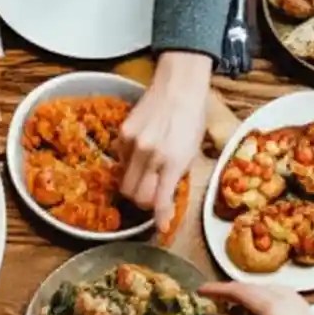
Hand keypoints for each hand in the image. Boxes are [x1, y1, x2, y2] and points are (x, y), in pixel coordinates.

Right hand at [119, 51, 210, 231]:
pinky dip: (129, 163)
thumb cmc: (192, 118)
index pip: (161, 200)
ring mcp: (134, 144)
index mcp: (174, 161)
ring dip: (134, 185)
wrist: (179, 87)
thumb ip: (177, 174)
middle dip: (144, 202)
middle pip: (137, 197)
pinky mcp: (123, 133)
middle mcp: (152, 155)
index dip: (159, 218)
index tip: (160, 227)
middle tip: (152, 195)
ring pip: (125, 182)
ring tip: (145, 175)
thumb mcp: (192, 150)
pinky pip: (121, 160)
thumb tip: (166, 196)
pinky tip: (140, 152)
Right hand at [196, 282, 313, 314]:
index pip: (236, 290)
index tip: (200, 290)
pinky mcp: (301, 307)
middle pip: (248, 288)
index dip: (215, 289)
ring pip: (262, 291)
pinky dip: (259, 303)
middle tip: (213, 303)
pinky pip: (275, 296)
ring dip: (245, 300)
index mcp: (270, 304)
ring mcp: (295, 300)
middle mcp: (283, 296)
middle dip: (229, 295)